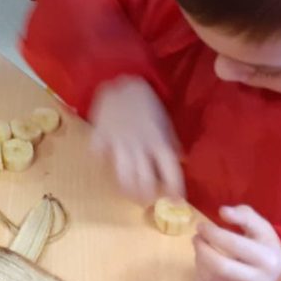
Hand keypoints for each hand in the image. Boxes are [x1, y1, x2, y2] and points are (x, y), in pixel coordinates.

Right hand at [89, 76, 183, 204]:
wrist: (119, 79)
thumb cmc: (145, 102)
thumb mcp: (164, 120)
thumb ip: (170, 142)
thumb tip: (180, 160)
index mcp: (159, 141)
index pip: (171, 172)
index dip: (174, 190)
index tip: (176, 201)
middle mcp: (140, 146)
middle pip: (144, 181)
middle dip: (147, 197)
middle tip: (147, 201)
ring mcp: (118, 143)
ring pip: (123, 177)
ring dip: (127, 191)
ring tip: (129, 194)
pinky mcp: (99, 137)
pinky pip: (100, 157)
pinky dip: (103, 164)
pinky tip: (106, 165)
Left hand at [193, 205, 280, 280]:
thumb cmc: (266, 247)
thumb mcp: (261, 227)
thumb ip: (243, 215)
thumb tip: (223, 211)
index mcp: (266, 258)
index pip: (232, 244)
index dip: (211, 233)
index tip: (201, 226)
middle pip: (219, 267)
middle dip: (201, 249)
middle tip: (197, 239)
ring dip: (199, 262)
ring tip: (200, 251)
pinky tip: (202, 269)